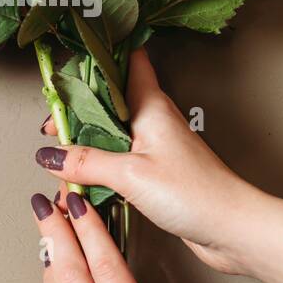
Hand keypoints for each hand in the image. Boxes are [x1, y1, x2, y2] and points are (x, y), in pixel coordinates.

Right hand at [36, 48, 260, 273]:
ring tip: (62, 157)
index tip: (71, 57)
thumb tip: (51, 155)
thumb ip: (86, 162)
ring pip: (111, 132)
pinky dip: (98, 167)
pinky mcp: (156, 171)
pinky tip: (84, 181)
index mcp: (150, 104)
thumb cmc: (196, 193)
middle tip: (53, 123)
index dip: (99, 54)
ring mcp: (155, 145)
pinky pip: (119, 159)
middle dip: (78, 109)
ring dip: (86, 142)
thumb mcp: (131, 174)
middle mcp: (153, 119)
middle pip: (109, 99)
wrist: (231, 228)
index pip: (126, 60)